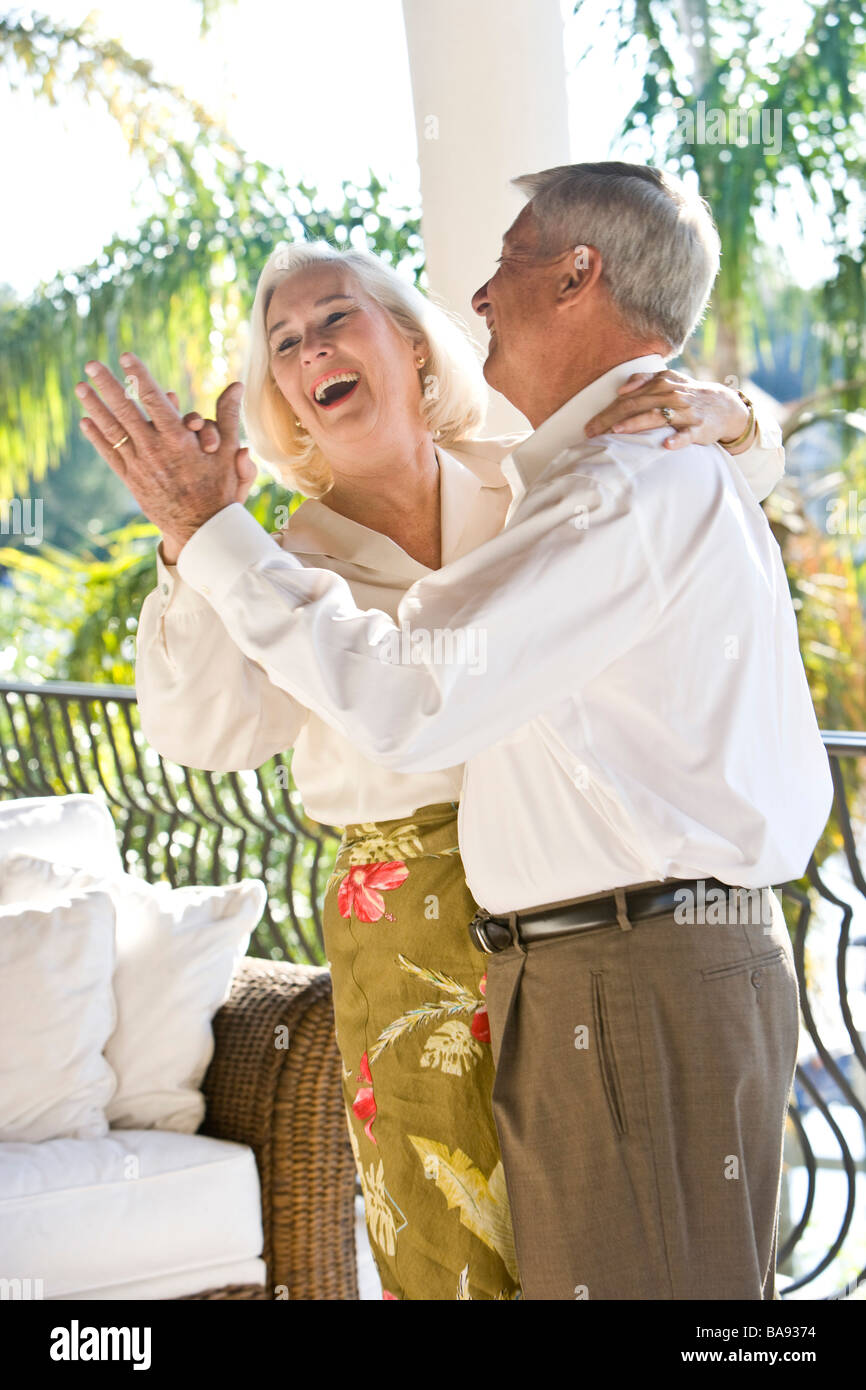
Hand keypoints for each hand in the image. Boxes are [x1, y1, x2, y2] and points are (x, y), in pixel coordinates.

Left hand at [76, 354, 253, 553]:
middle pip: (125, 410)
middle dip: (107, 384)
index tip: (126, 357)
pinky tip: (86, 422)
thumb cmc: (218, 489)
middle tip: (91, 364)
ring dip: (95, 406)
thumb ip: (228, 415)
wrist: (201, 529)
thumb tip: (236, 385)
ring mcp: (139, 464)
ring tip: (81, 387)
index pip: (154, 399)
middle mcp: (154, 449)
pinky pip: (109, 454)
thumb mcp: (227, 452)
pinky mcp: (131, 479)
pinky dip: (97, 438)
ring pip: (112, 430)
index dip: (139, 376)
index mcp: (178, 439)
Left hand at [584, 369, 754, 451]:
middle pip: (636, 406)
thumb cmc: (689, 395)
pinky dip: (678, 440)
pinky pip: (687, 435)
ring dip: (637, 423)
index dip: (606, 412)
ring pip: (658, 417)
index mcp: (661, 384)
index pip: (628, 399)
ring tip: (618, 431)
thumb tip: (621, 389)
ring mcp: (686, 412)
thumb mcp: (669, 381)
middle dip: (612, 419)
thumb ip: (644, 380)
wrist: (725, 406)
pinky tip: (666, 446)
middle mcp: (671, 396)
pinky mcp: (699, 428)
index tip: (589, 427)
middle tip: (592, 433)